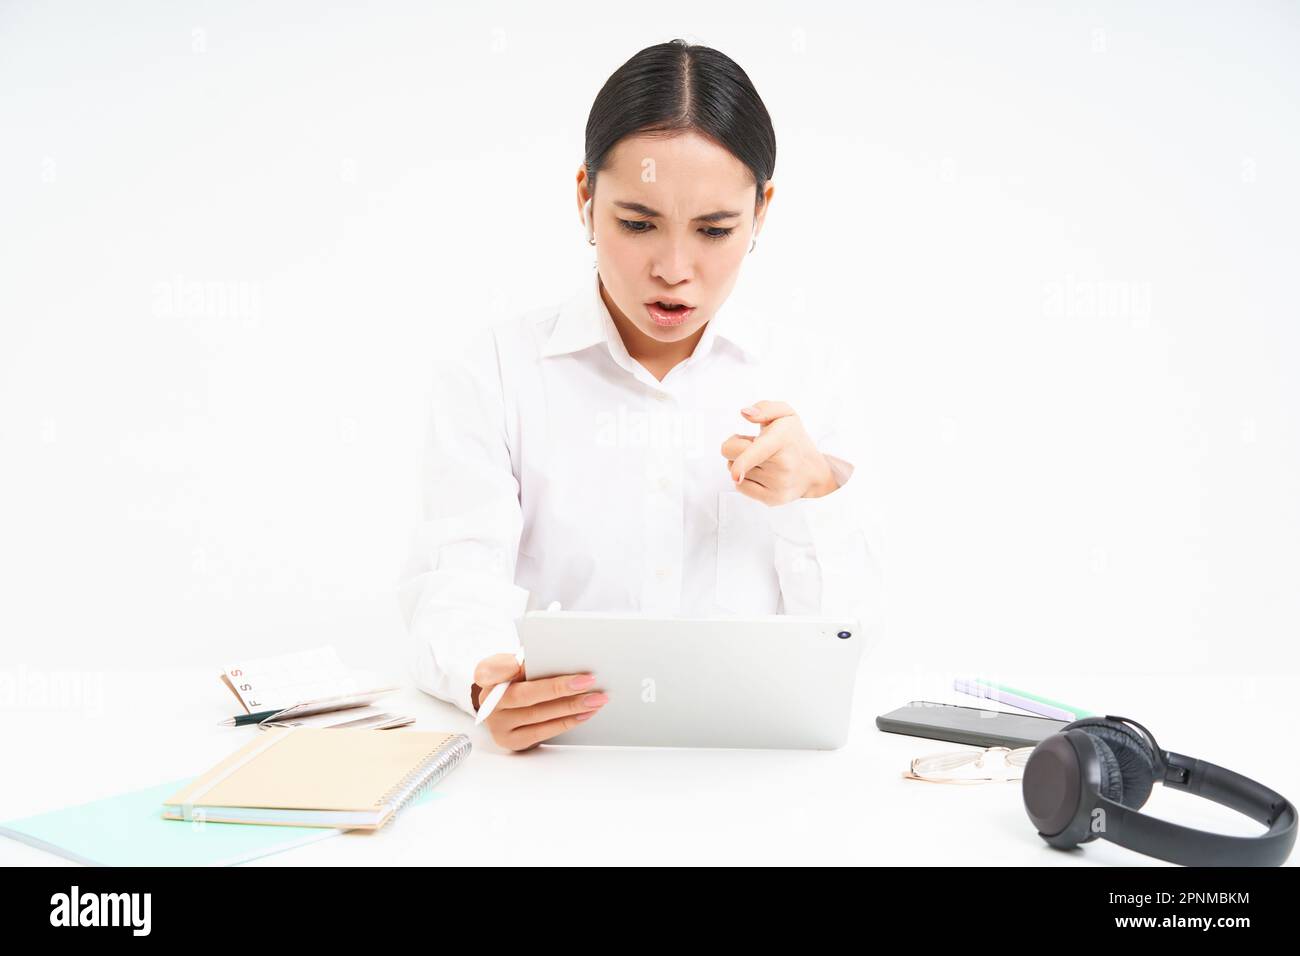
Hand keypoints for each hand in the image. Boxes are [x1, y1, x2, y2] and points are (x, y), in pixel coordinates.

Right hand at [472, 653, 607, 751]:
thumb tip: (559, 657)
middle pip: (525, 695)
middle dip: (559, 688)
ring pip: (539, 716)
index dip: (503, 667)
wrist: (505, 705)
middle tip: (588, 681)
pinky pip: (542, 733)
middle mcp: (489, 702)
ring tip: (596, 698)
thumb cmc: (516, 679)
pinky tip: (585, 714)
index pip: (488, 670)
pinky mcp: (511, 741)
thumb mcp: (514, 663)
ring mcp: (498, 725)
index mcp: (487, 676)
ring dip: (572, 707)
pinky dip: (567, 722)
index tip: (521, 661)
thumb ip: (527, 660)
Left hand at [719, 400, 838, 504]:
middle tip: (754, 445)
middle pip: (733, 458)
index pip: (756, 452)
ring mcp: (777, 484)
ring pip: (735, 473)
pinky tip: (760, 473)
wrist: (814, 471)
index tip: (736, 473)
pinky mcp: (772, 499)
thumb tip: (745, 413)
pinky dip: (745, 479)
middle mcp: (781, 464)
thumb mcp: (786, 414)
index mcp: (782, 440)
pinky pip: (741, 488)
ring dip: (742, 464)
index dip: (743, 461)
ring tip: (762, 459)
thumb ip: (765, 408)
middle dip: (736, 448)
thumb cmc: (794, 440)